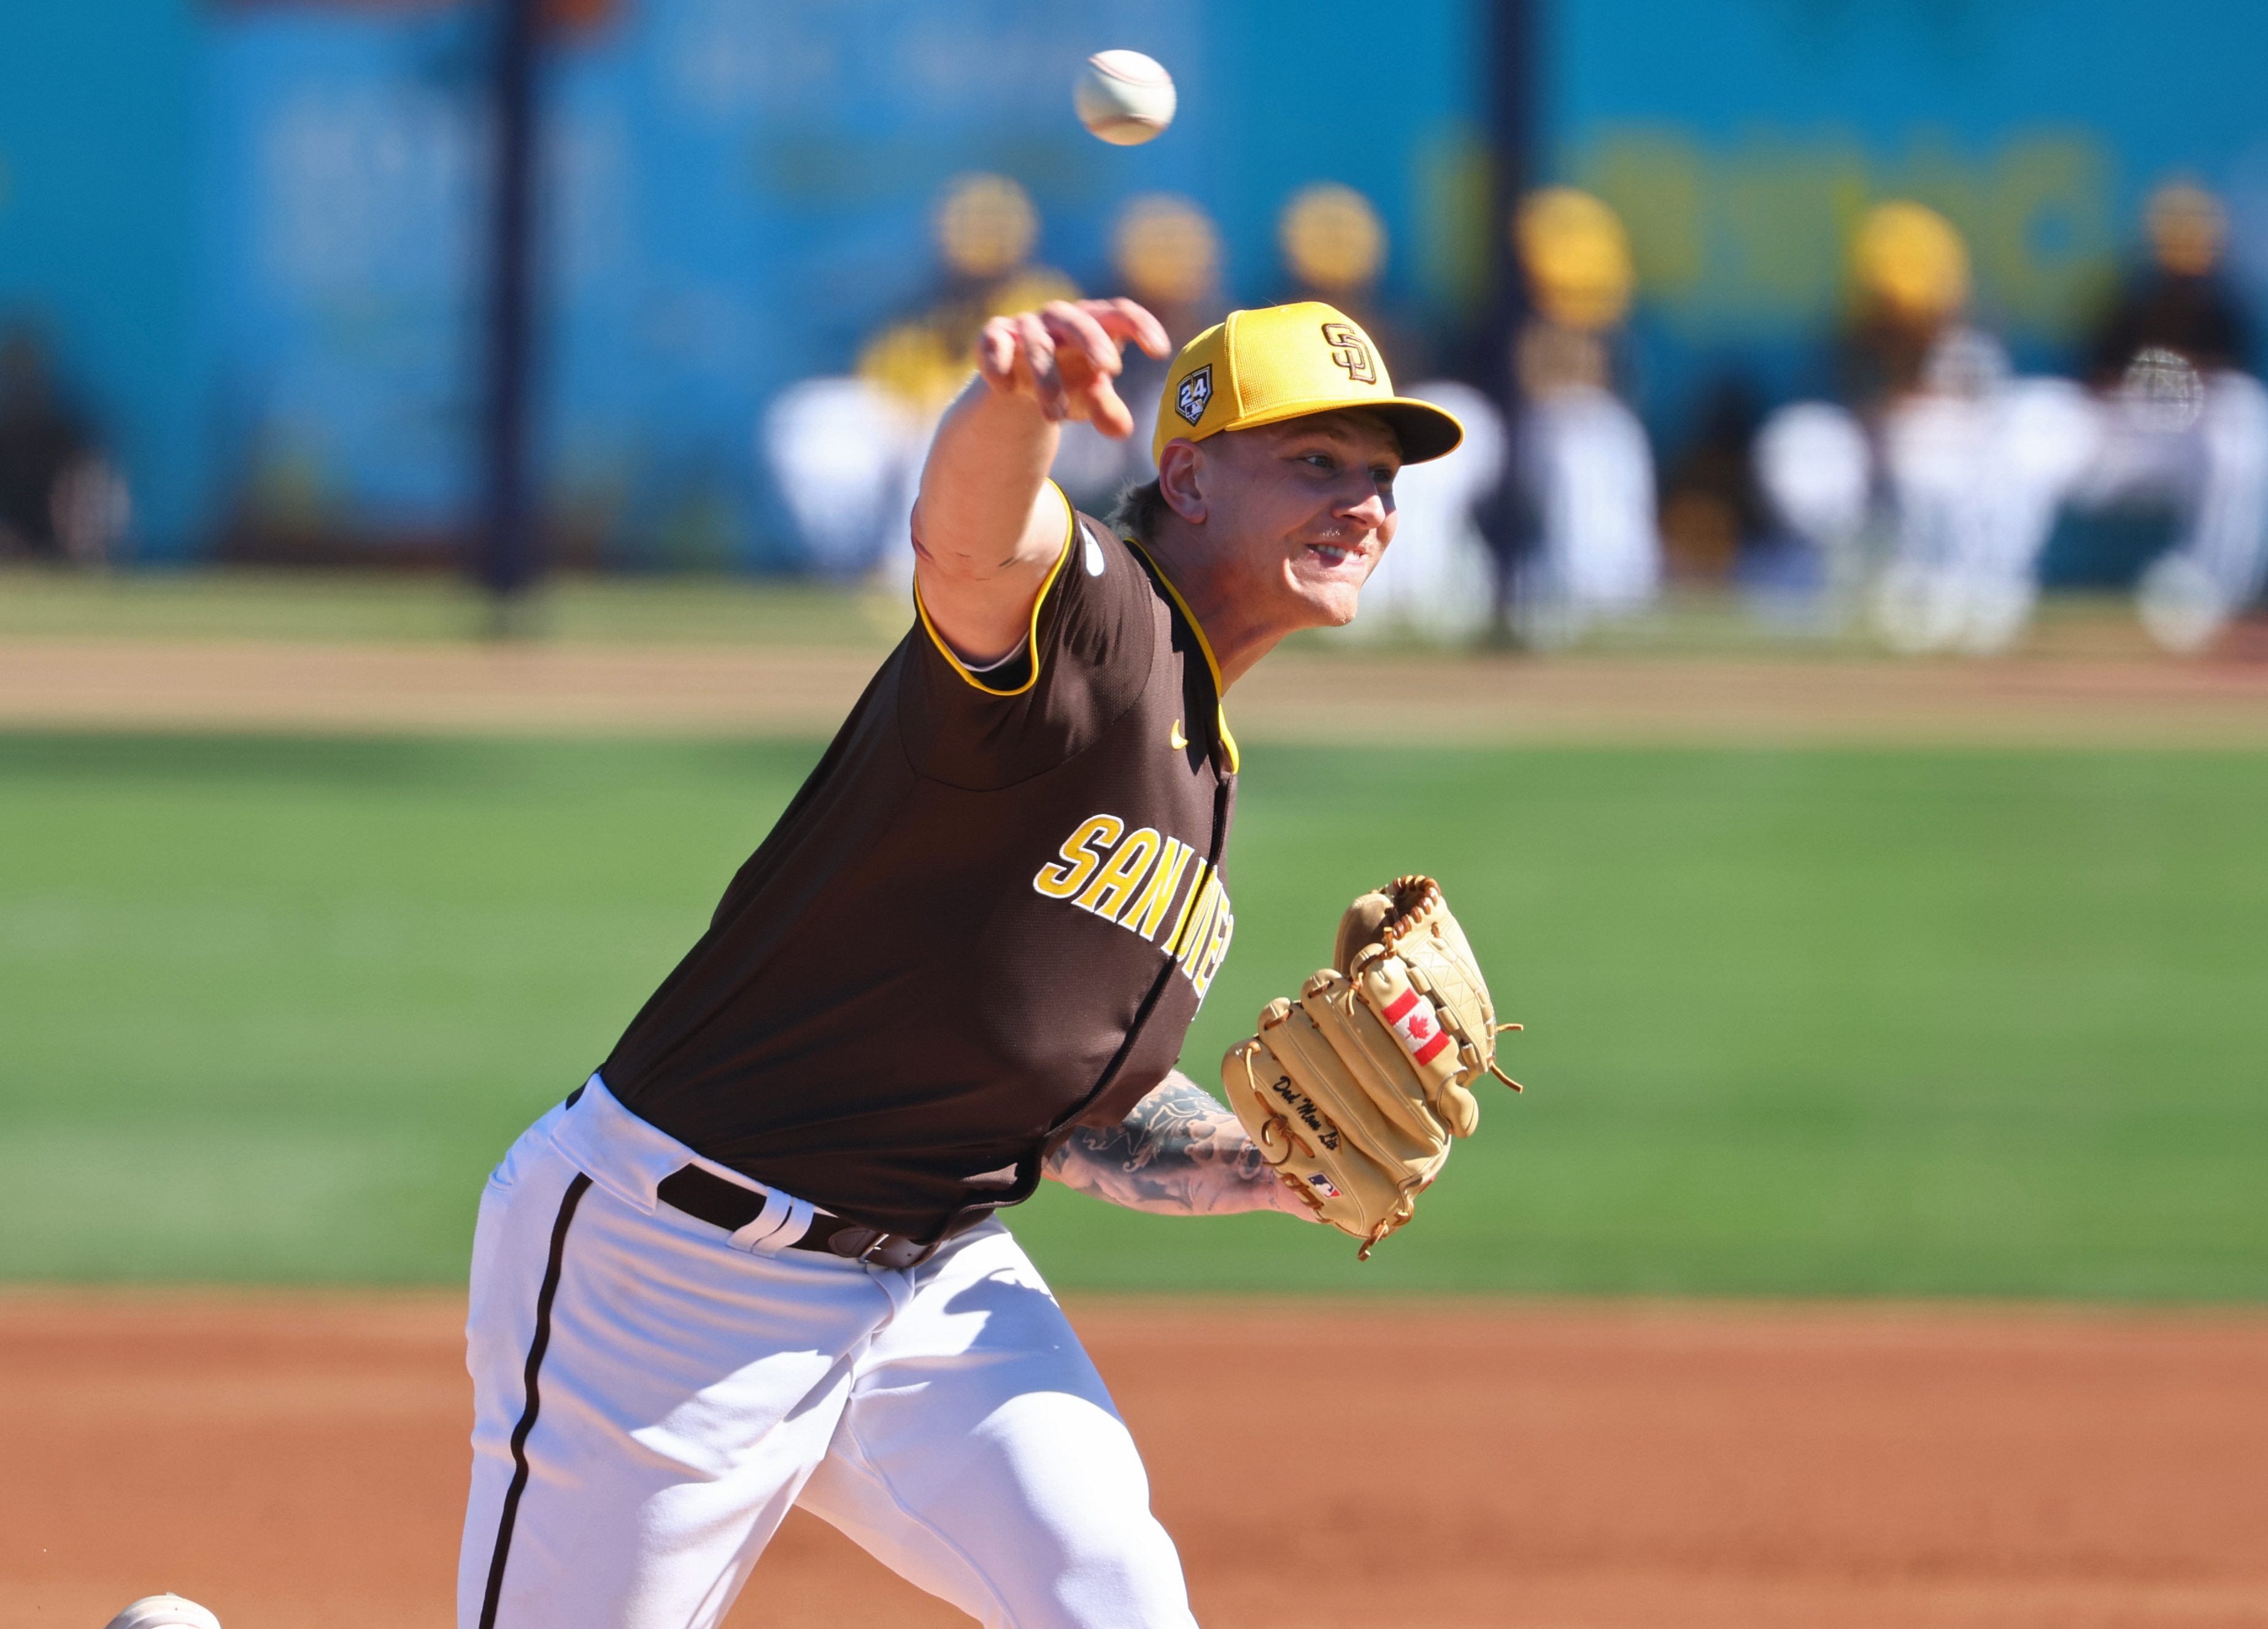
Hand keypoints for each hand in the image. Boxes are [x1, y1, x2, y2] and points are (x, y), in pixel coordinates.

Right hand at [975, 299, 1171, 438]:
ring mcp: (1025, 325)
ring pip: (1037, 343)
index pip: (1119, 313)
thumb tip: (1122, 429)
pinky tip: (1007, 390)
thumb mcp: (1089, 398)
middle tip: (1110, 370)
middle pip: (1078, 320)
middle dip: (1093, 341)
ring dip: (1047, 379)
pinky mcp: (993, 337)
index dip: (1141, 325)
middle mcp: (1060, 318)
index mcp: (1093, 324)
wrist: (1018, 384)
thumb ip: (1106, 408)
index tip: (1160, 351)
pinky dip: (998, 363)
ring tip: (1056, 418)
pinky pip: (993, 342)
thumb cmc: (1068, 383)